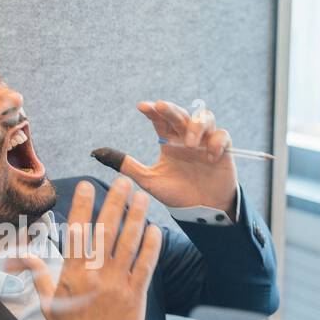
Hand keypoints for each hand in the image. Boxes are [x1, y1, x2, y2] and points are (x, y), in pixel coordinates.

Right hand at [11, 177, 160, 319]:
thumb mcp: (47, 302)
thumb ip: (40, 274)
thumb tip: (23, 255)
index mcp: (72, 273)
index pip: (78, 232)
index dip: (84, 206)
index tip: (89, 185)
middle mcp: (95, 275)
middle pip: (107, 231)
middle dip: (116, 203)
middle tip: (124, 182)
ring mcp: (117, 284)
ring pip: (129, 243)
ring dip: (137, 217)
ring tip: (143, 198)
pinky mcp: (135, 296)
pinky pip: (145, 266)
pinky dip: (151, 246)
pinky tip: (155, 229)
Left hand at [93, 100, 238, 214]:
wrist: (201, 212)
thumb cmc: (176, 195)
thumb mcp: (148, 181)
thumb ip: (127, 166)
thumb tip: (97, 153)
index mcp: (169, 141)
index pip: (160, 119)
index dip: (153, 110)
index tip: (141, 107)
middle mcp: (186, 137)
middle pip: (180, 113)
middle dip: (171, 109)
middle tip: (161, 107)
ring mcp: (205, 142)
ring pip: (205, 117)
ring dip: (196, 125)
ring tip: (189, 144)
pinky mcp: (223, 150)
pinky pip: (223, 136)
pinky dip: (216, 142)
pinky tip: (209, 156)